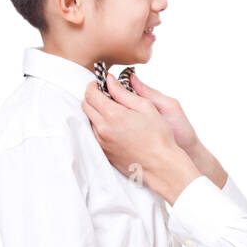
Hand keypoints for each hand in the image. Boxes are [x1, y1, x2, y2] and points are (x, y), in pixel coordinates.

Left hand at [82, 74, 200, 203]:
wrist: (160, 165)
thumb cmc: (158, 136)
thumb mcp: (145, 107)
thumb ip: (123, 92)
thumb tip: (109, 80)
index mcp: (113, 115)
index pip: (91, 93)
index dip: (94, 85)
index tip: (102, 83)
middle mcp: (103, 129)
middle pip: (85, 105)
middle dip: (93, 96)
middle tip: (107, 94)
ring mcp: (102, 142)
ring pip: (90, 120)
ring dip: (97, 111)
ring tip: (115, 111)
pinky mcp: (104, 151)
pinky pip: (95, 133)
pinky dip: (101, 125)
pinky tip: (117, 125)